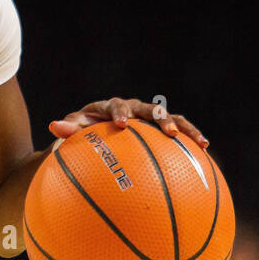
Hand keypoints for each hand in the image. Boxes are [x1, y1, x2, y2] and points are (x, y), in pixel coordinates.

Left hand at [48, 97, 207, 148]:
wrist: (93, 132)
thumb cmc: (81, 133)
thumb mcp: (74, 131)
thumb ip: (68, 129)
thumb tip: (53, 126)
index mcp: (110, 106)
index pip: (116, 106)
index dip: (120, 113)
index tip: (122, 125)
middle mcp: (133, 108)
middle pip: (150, 109)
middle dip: (160, 118)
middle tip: (169, 131)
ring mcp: (149, 118)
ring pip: (171, 118)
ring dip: (185, 128)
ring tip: (201, 142)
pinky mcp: (160, 128)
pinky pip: (179, 133)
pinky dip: (191, 141)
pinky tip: (205, 153)